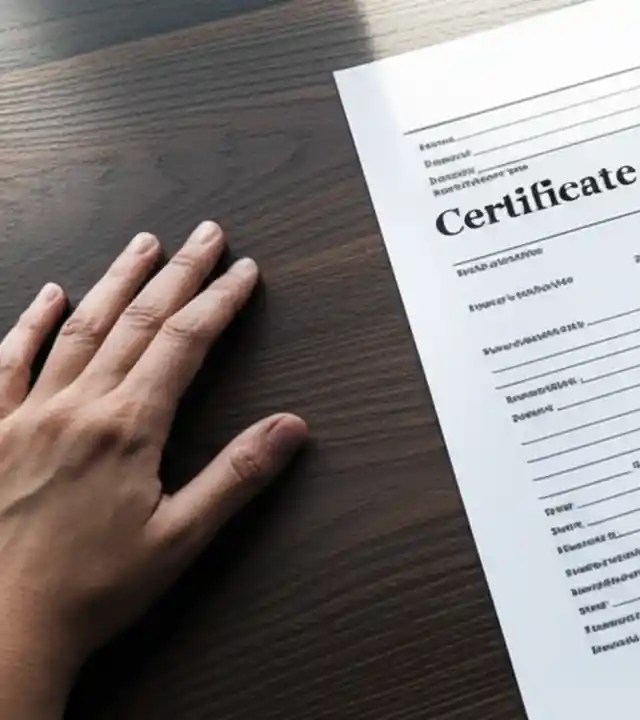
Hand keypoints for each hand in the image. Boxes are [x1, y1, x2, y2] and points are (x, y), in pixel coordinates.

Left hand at [0, 222, 307, 718]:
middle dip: (178, 274)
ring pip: (78, 329)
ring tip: (143, 244)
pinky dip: (29, 324)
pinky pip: (7, 362)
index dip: (218, 301)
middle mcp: (77, 407)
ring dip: (116, 282)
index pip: (184, 344)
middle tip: (206, 234)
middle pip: (137, 322)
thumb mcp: (181, 539)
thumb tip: (291, 426)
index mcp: (128, 428)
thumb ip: (237, 476)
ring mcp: (26, 414)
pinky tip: (48, 295)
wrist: (0, 626)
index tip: (243, 270)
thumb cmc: (93, 590)